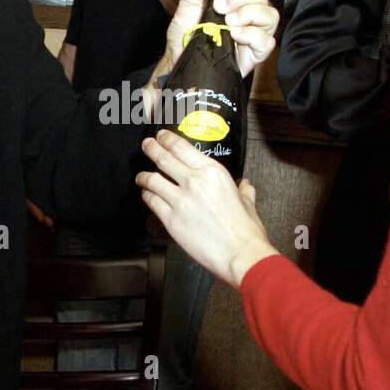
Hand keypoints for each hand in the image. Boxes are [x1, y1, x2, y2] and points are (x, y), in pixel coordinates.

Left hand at [136, 131, 277, 286]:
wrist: (239, 253)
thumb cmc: (245, 230)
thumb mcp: (247, 202)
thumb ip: (244, 190)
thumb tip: (245, 185)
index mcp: (213, 171)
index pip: (181, 147)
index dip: (166, 139)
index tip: (161, 137)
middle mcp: (194, 181)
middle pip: (163, 158)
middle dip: (151, 149)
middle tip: (146, 146)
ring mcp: (180, 200)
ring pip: (152, 180)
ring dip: (144, 176)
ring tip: (141, 176)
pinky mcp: (171, 219)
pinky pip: (152, 202)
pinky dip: (147, 196)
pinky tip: (147, 196)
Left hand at [161, 0, 279, 77]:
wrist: (182, 62)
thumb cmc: (187, 36)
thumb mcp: (187, 7)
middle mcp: (249, 13)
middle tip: (219, 7)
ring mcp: (255, 33)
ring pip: (270, 14)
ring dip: (248, 13)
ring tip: (228, 22)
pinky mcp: (256, 53)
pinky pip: (267, 40)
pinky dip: (252, 35)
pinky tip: (235, 36)